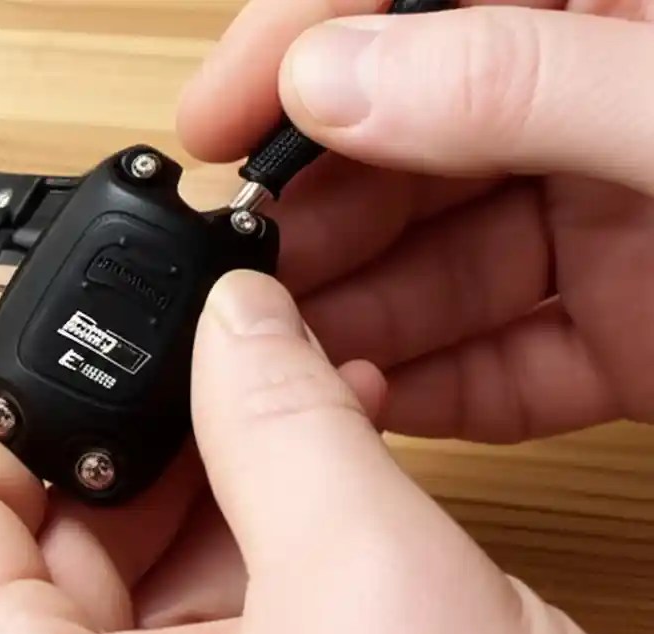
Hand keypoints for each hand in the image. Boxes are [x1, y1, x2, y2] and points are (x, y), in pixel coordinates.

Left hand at [0, 271, 650, 633]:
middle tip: (222, 360)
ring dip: (211, 484)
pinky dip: (249, 549)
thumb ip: (286, 425)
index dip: (4, 410)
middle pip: (33, 543)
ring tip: (297, 407)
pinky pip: (191, 630)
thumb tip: (235, 316)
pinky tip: (317, 484)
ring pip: (126, 582)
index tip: (88, 344)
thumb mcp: (374, 592)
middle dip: (140, 437)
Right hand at [179, 0, 653, 442]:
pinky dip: (440, 396)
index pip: (402, 3)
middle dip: (314, 218)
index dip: (289, 52)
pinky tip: (372, 405)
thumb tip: (332, 84)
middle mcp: (582, 114)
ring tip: (280, 354)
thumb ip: (510, 84)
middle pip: (402, 150)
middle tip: (239, 271)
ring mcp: (607, 225)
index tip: (211, 126)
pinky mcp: (630, 331)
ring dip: (354, 320)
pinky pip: (508, 365)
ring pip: (441, 270)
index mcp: (602, 8)